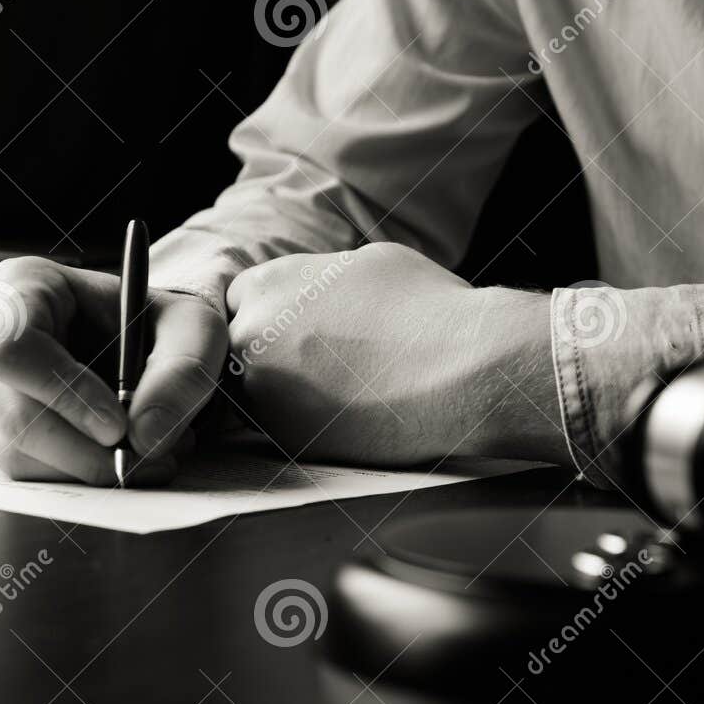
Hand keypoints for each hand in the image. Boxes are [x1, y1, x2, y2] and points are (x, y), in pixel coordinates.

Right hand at [0, 256, 227, 484]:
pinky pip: (23, 471)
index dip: (63, 393)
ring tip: (149, 456)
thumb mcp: (193, 329)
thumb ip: (182, 373)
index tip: (117, 426)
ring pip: (16, 451)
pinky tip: (120, 459)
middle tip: (147, 458)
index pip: (13, 348)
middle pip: (14, 412)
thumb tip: (146, 436)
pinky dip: (77, 477)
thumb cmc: (158, 325)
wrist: (145, 345)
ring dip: (88, 469)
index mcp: (21, 287)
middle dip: (86, 450)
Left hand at [225, 243, 563, 464]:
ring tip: (344, 387)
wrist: (463, 369)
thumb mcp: (368, 263)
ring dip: (286, 393)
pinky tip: (355, 413)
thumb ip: (322, 279)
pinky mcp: (290, 440)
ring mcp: (265, 394)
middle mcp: (251, 337)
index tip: (301, 328)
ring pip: (257, 394)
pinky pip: (284, 430)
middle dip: (271, 355)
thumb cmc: (427, 308)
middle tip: (321, 363)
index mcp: (266, 285)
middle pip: (240, 350)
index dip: (271, 315)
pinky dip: (309, 424)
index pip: (239, 302)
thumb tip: (319, 289)